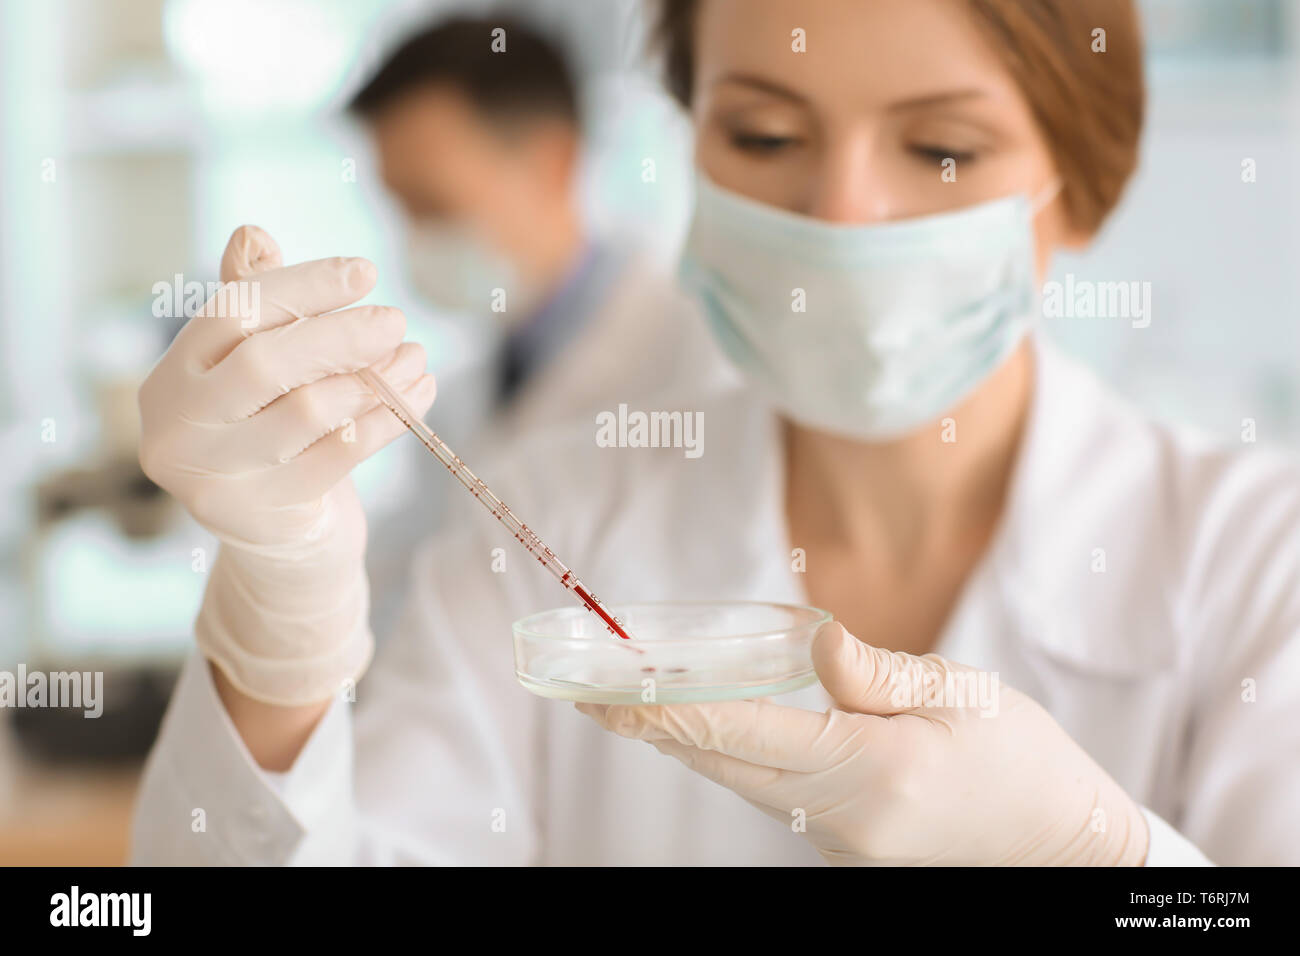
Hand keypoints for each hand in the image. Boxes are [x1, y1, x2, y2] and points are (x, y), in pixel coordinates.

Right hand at [138, 226, 436, 704]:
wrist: (278, 538)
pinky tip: (416, 397)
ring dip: (375, 379)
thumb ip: (254, 306)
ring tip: (415, 358)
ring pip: (307, 411)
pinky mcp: (266, 515)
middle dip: (340, 334)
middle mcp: (180, 426)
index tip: (366, 272)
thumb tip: (252, 233)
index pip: (232, 312)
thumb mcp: (254, 370)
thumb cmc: (268, 431)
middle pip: (265, 363)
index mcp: (172, 376)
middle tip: (396, 320)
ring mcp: (218, 476)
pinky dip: (386, 421)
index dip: (302, 286)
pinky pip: (341, 455)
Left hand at [578, 622, 1149, 865]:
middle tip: (592, 694)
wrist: (1062, 845)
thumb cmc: (1021, 759)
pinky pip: (772, 796)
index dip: (670, 710)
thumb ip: (877, 672)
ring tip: (634, 705)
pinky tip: (710, 731)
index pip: (745, 733)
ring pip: (742, 784)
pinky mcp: (847, 848)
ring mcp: (842, 843)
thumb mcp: (963, 696)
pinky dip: (733, 760)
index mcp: (872, 772)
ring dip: (688, 743)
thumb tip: (813, 638)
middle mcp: (843, 820)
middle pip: (724, 766)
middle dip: (654, 729)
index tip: (610, 692)